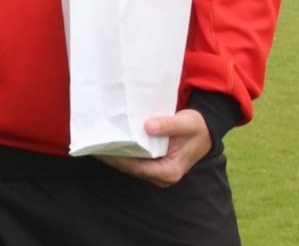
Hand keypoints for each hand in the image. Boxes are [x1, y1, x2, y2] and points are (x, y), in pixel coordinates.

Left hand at [95, 109, 211, 187]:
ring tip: (97, 142)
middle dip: (112, 157)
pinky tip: (111, 141)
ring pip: (131, 165)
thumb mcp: (187, 123)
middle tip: (93, 144)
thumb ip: (169, 125)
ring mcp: (156, 171)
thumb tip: (148, 126)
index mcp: (169, 171)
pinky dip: (123, 151)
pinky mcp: (153, 164)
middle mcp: (161, 176)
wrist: (206, 130)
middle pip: (131, 168)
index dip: (119, 159)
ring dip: (115, 155)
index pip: (138, 167)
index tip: (103, 148)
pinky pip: (134, 160)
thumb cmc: (197, 127)